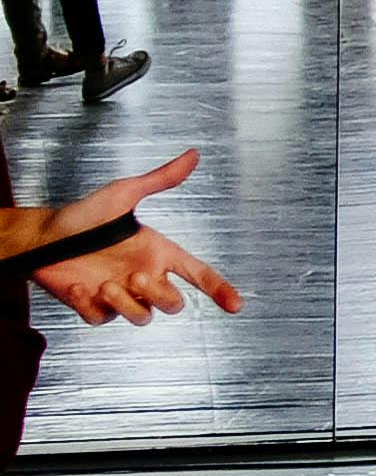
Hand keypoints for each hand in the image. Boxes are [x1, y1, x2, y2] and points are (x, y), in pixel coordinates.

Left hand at [15, 154, 229, 324]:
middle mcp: (142, 276)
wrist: (39, 238)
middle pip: (173, 303)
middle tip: (134, 276)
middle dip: (158, 293)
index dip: (218, 289)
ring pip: (143, 317)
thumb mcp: (123, 194)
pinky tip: (77, 286)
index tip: (235, 305)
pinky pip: (103, 319)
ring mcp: (119, 295)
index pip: (197, 274)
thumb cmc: (80, 216)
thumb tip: (191, 156)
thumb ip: (160, 180)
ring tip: (104, 284)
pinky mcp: (93, 308)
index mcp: (156, 252)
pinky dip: (89, 305)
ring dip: (126, 303)